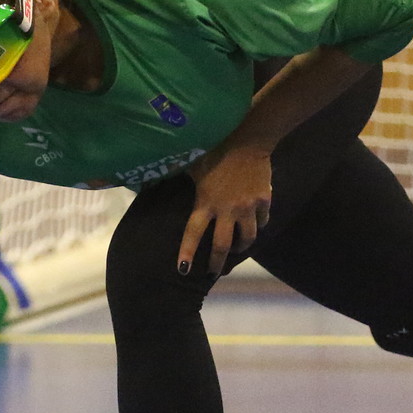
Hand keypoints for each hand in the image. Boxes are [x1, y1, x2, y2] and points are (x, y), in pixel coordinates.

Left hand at [180, 144, 272, 276]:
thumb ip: (174, 174)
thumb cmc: (215, 149)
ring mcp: (247, 207)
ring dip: (241, 246)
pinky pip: (262, 221)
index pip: (193, 233)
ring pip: (247, 238)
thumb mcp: (192, 164)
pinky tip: (255, 224)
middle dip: (216, 263)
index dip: (187, 253)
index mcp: (205, 202)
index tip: (183, 270)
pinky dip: (259, 224)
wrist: (247, 139)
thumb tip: (148, 178)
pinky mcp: (264, 200)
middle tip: (213, 273)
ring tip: (238, 247)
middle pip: (222, 246)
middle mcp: (226, 210)